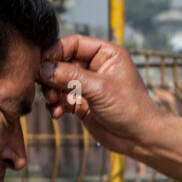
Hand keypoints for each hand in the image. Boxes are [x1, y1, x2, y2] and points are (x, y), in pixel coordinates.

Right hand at [37, 35, 169, 156]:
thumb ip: (70, 76)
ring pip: (59, 82)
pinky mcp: (83, 103)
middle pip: (63, 62)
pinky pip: (62, 99)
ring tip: (53, 101)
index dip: (56, 51)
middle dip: (51, 75)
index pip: (74, 43)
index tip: (41, 62)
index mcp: (106, 54)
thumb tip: (43, 68)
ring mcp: (88, 86)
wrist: (140, 138)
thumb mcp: (99, 88)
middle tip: (43, 85)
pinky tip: (57, 113)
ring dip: (52, 92)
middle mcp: (96, 67)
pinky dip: (56, 106)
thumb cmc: (130, 108)